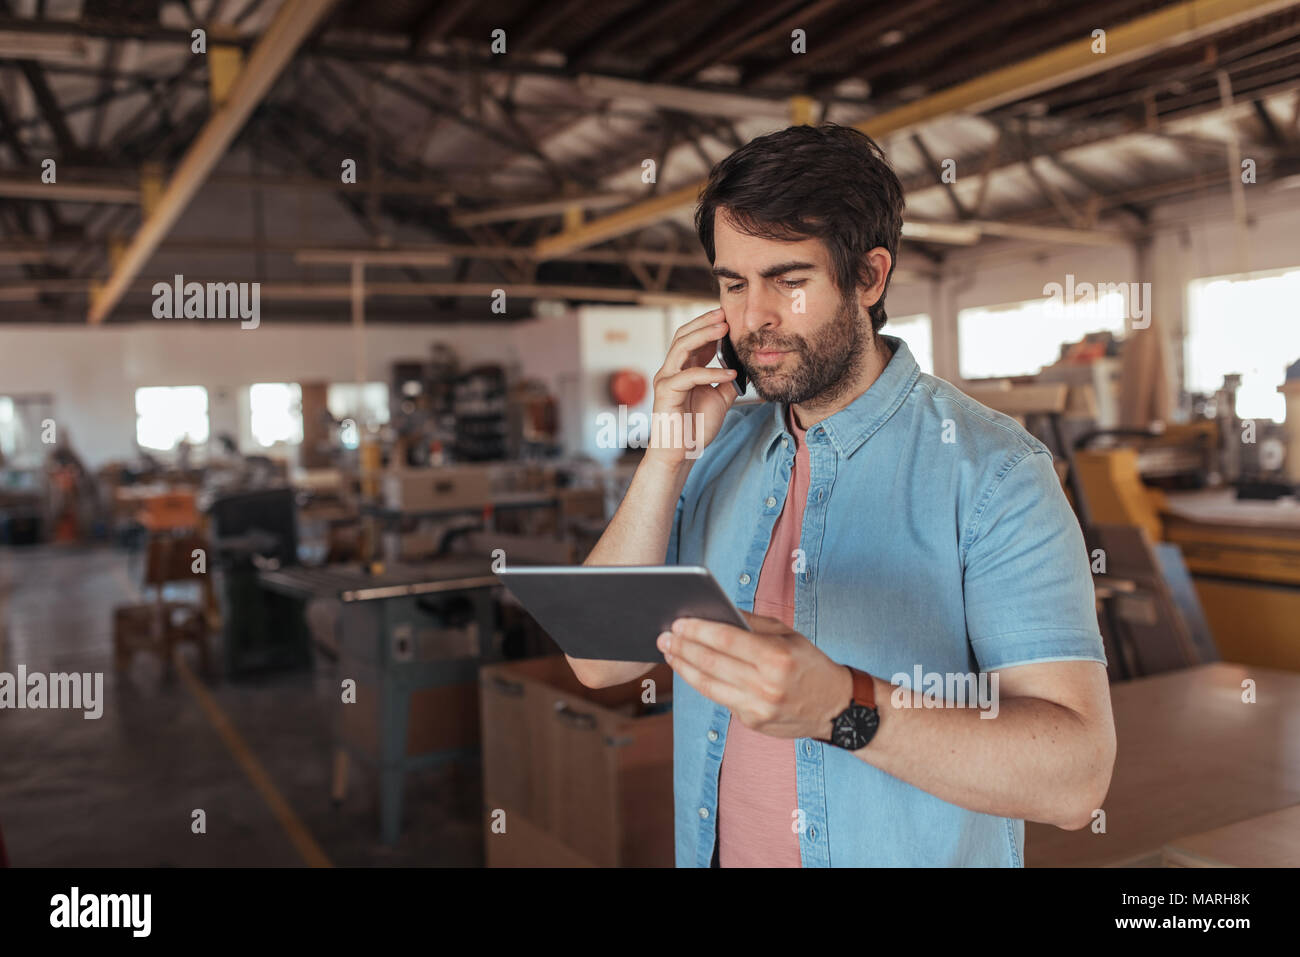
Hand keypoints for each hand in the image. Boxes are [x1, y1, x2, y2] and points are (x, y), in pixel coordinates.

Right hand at [646, 307, 740, 467]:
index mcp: (682, 369)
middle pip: (683, 335)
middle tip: (725, 313)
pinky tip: (731, 373)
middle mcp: (670, 370)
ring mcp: (665, 379)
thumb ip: (727, 381)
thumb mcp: (719, 399)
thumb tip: (744, 365)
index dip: (709, 326)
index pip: (692, 339)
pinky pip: (689, 376)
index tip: (729, 316)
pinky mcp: (665, 392)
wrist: (681, 453)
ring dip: (704, 334)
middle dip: (704, 322)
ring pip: (682, 347)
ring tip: (724, 327)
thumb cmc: (695, 427)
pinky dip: (712, 372)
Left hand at [657, 611, 852, 739]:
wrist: (836, 708)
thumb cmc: (809, 663)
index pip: (726, 640)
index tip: (678, 622)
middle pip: (712, 663)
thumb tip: (714, 611)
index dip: (698, 630)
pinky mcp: (752, 722)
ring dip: (683, 667)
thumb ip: (750, 623)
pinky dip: (701, 682)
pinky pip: (720, 698)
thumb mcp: (788, 634)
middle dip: (683, 648)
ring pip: (708, 685)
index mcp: (777, 657)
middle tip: (663, 636)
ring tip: (669, 652)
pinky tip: (688, 670)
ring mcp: (758, 707)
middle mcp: (766, 685)